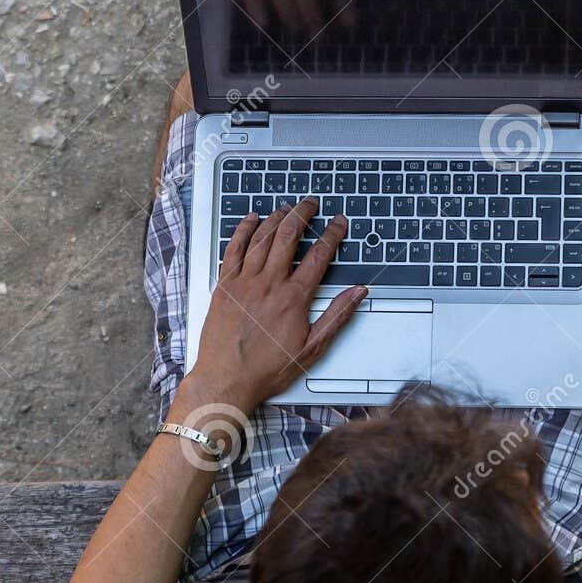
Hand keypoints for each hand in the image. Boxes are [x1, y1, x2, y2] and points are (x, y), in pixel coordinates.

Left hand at [180, 198, 365, 414]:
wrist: (226, 379)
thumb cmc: (266, 369)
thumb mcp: (311, 348)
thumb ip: (336, 316)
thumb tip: (357, 293)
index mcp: (293, 298)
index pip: (318, 256)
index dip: (332, 235)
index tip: (338, 223)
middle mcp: (268, 284)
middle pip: (289, 236)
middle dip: (303, 214)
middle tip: (312, 203)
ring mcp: (244, 282)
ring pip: (262, 238)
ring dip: (276, 218)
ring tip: (287, 207)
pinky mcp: (224, 285)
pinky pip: (234, 249)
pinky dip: (243, 230)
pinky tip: (250, 219)